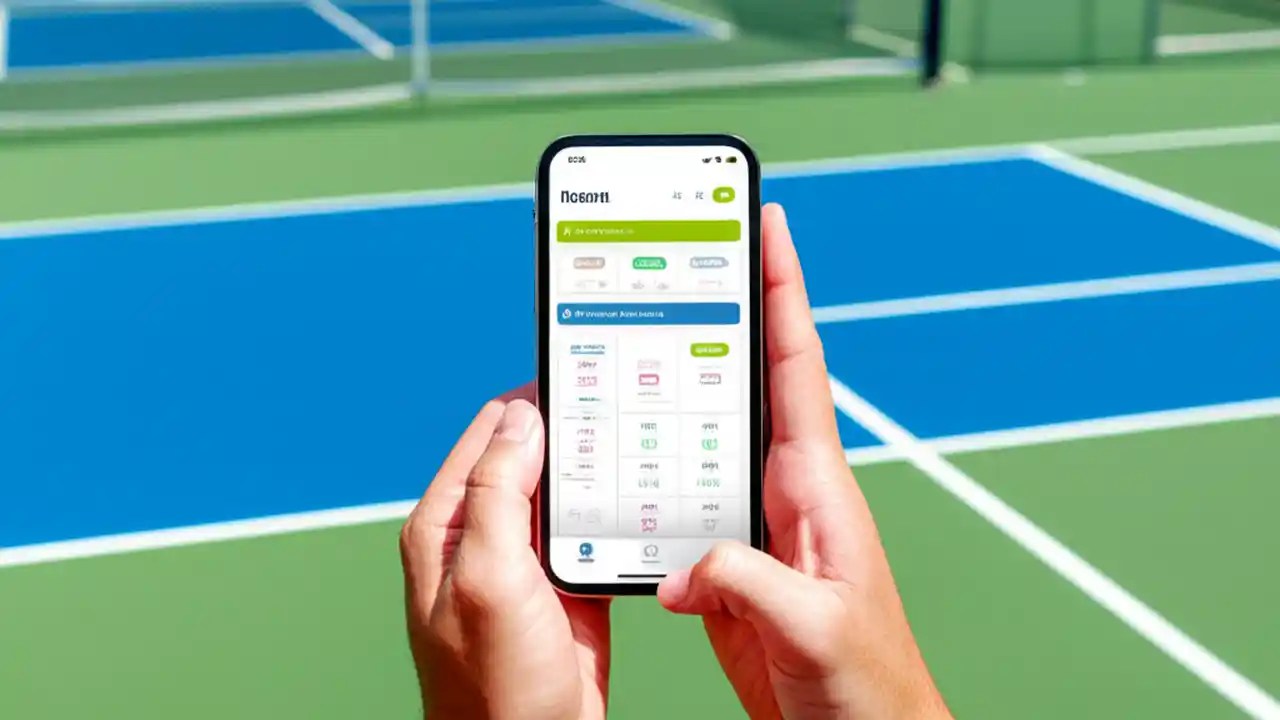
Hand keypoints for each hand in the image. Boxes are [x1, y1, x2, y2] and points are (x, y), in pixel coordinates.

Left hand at [400, 385, 609, 718]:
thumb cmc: (493, 684)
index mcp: (451, 524)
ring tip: (639, 447)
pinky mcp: (565, 589)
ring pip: (567, 494)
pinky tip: (641, 505)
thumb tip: (521, 417)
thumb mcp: (489, 576)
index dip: (534, 402)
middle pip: (532, 457)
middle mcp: (486, 536)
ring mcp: (527, 564)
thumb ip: (498, 491)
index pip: (491, 434)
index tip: (582, 377)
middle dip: (573, 433)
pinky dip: (615, 517)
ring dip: (598, 474)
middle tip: (623, 411)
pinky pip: (593, 534)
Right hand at [657, 204, 949, 718]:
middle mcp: (785, 493)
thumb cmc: (868, 686)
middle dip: (714, 315)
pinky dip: (644, 482)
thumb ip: (748, 581)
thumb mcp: (814, 628)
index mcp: (815, 487)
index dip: (783, 290)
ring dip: (665, 398)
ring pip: (699, 444)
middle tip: (677, 256)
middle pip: (742, 384)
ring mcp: (756, 527)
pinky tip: (614, 473)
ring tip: (623, 347)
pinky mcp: (731, 569)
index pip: (796, 366)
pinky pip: (679, 506)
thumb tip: (679, 563)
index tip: (768, 223)